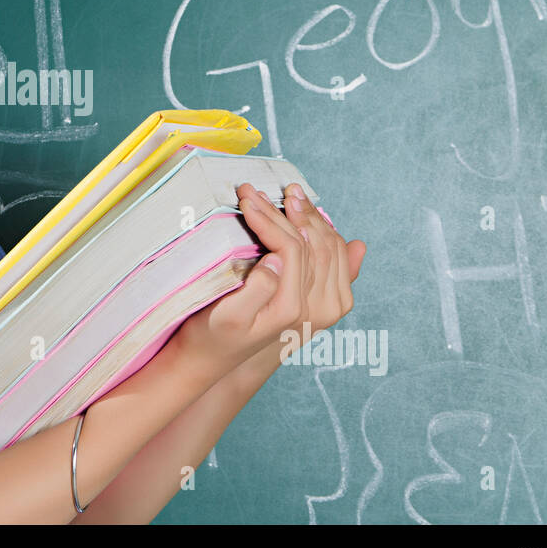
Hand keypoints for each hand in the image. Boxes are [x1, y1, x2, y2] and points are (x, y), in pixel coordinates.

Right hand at [172, 182, 365, 382]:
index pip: (291, 248)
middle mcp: (316, 309)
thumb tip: (277, 258)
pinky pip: (336, 263)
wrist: (214, 360)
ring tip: (289, 194)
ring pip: (328, 249)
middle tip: (266, 187)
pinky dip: (327, 236)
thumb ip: (256, 289)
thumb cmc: (210, 335)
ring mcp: (323, 307)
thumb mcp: (227, 316)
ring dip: (309, 217)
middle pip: (314, 245)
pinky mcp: (321, 303)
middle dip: (290, 211)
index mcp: (292, 308)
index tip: (247, 197)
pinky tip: (321, 220)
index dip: (270, 218)